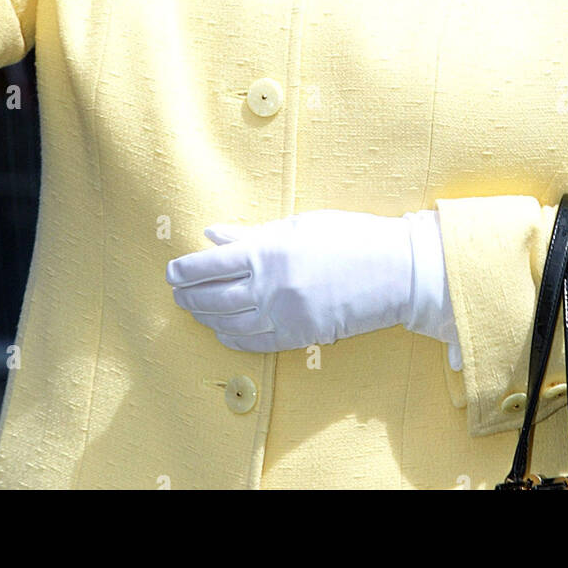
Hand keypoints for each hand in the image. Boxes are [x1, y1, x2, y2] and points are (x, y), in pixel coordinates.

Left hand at [166, 209, 461, 366]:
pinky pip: (254, 342)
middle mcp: (271, 287)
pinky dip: (232, 338)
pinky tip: (222, 331)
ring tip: (194, 309)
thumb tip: (212, 234)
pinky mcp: (300, 336)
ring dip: (206, 317)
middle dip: (189, 295)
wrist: (394, 270)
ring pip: (229, 323)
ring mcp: (285, 316)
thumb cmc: (349, 236)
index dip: (185, 270)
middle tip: (176, 292)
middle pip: (213, 297)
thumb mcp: (298, 225)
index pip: (211, 265)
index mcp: (269, 252)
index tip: (172, 271)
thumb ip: (251, 234)